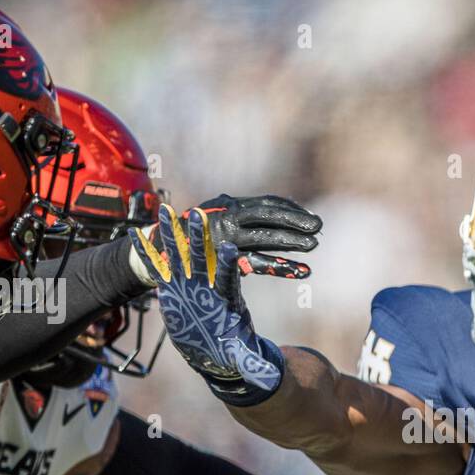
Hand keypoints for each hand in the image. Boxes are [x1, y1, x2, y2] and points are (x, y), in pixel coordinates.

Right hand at [134, 204, 287, 404]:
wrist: (216, 351)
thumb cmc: (233, 352)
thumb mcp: (244, 359)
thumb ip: (255, 365)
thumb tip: (271, 376)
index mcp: (226, 300)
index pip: (229, 278)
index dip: (229, 265)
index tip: (230, 248)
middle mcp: (208, 287)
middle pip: (205, 259)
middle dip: (199, 238)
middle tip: (196, 215)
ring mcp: (190, 285)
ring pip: (181, 256)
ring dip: (173, 235)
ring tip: (164, 212)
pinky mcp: (173, 289)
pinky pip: (160, 269)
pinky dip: (150, 254)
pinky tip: (136, 235)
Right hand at [146, 193, 319, 285]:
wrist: (156, 257)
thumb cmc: (189, 242)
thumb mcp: (212, 225)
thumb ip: (240, 225)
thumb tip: (271, 227)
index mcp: (227, 207)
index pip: (265, 203)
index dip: (289, 209)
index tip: (308, 217)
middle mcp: (226, 218)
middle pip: (268, 216)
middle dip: (295, 220)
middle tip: (318, 226)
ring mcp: (225, 238)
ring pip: (265, 237)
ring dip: (291, 240)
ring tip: (314, 245)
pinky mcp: (224, 259)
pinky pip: (258, 263)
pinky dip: (281, 266)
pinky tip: (302, 271)